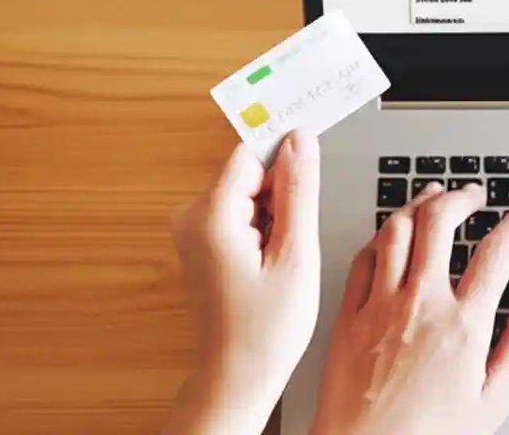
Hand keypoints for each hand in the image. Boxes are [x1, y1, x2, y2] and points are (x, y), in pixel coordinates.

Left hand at [164, 131, 321, 433]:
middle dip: (286, 192)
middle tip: (298, 237)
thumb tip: (300, 140)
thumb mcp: (296, 254)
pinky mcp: (205, 242)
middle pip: (252, 171)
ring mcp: (196, 230)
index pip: (252, 151)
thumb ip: (299, 190)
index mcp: (211, 216)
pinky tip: (276, 261)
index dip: (287, 145)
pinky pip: (245, 213)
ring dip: (279, 214)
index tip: (315, 131)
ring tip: (285, 258)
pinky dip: (268, 228)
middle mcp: (193, 218)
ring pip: (252, 193)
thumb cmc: (264, 331)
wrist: (238, 377)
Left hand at [312, 183, 508, 434]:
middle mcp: (421, 305)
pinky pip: (363, 256)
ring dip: (421, 203)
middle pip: (442, 222)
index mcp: (464, 325)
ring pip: (398, 228)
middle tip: (475, 194)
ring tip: (435, 196)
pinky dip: (380, 234)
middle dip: (464, 197)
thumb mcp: (493, 401)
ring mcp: (380, 306)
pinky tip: (390, 231)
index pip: (496, 253)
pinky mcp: (348, 315)